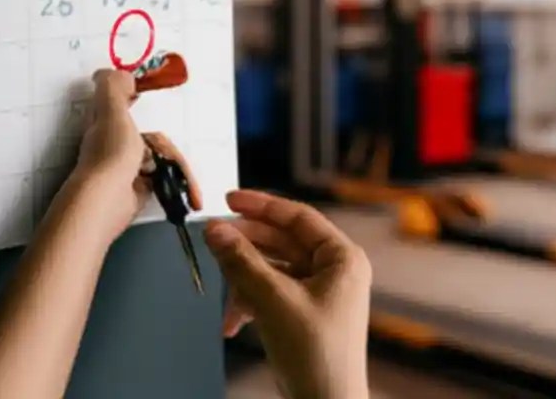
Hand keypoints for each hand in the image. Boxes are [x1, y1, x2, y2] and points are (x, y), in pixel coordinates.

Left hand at [67, 70, 201, 241]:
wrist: (107, 199)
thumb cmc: (110, 154)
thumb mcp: (112, 111)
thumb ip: (114, 88)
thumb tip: (116, 71)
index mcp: (108, 123)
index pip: (122, 104)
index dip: (133, 98)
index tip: (150, 97)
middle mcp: (116, 144)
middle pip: (153, 137)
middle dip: (169, 148)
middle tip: (173, 158)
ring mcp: (127, 167)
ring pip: (161, 159)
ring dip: (176, 169)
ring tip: (185, 184)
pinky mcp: (138, 187)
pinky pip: (163, 178)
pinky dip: (174, 184)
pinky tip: (181, 192)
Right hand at [205, 191, 371, 398]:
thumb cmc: (316, 355)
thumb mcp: (273, 301)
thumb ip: (242, 262)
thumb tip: (216, 230)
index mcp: (343, 258)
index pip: (300, 217)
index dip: (262, 206)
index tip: (229, 200)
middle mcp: (336, 270)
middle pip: (283, 241)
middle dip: (247, 245)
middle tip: (212, 238)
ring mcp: (322, 292)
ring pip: (273, 269)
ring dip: (245, 280)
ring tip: (225, 294)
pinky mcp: (306, 313)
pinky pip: (273, 293)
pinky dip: (251, 302)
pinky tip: (233, 322)